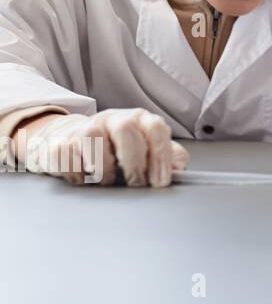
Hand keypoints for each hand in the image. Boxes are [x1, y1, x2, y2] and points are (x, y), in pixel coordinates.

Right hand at [22, 109, 189, 185]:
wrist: (78, 139)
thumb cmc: (121, 150)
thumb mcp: (149, 150)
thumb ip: (169, 158)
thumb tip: (178, 170)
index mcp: (139, 119)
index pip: (155, 128)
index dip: (160, 156)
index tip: (160, 182)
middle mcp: (113, 119)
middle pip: (125, 130)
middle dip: (133, 162)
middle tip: (135, 184)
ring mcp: (85, 127)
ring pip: (92, 137)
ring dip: (102, 166)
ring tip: (107, 182)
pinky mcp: (60, 141)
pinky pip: (64, 153)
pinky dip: (74, 171)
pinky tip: (83, 181)